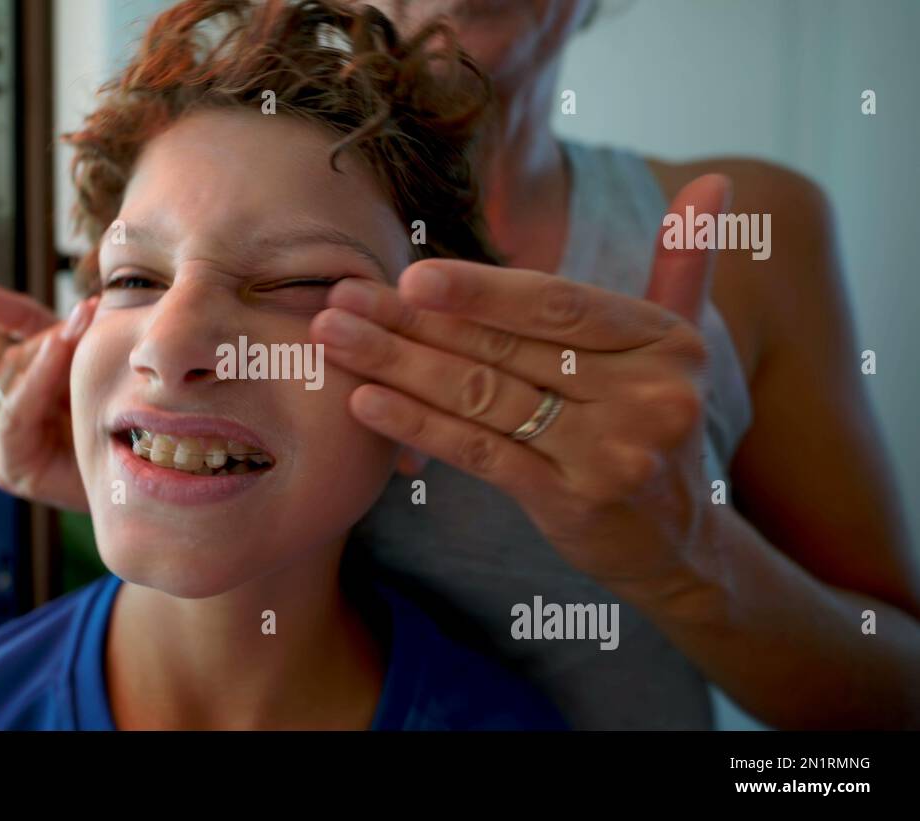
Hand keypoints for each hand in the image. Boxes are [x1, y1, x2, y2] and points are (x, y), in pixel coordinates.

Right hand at [0, 276, 97, 512]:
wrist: (158, 457)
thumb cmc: (119, 404)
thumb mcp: (71, 345)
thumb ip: (18, 318)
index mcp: (7, 391)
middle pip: (6, 362)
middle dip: (48, 340)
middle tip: (88, 317)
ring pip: (10, 383)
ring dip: (49, 358)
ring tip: (82, 339)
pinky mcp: (9, 468)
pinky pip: (16, 412)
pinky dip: (36, 384)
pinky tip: (58, 358)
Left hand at [310, 175, 732, 594]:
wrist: (681, 545)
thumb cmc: (658, 427)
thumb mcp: (681, 347)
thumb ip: (682, 266)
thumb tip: (712, 184)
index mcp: (663, 343)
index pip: (557, 305)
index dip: (480, 289)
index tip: (409, 275)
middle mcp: (645, 395)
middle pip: (506, 348)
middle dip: (413, 322)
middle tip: (340, 299)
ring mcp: (610, 453)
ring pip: (483, 397)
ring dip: (398, 365)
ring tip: (334, 339)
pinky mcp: (573, 503)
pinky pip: (481, 452)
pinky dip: (417, 426)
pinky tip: (364, 402)